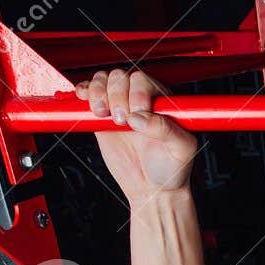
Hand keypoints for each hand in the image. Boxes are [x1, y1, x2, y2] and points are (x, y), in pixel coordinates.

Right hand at [77, 68, 197, 200]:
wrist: (151, 187)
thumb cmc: (171, 167)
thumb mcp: (180, 149)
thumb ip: (166, 130)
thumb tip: (139, 117)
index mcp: (162, 101)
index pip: (144, 81)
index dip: (136, 93)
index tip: (136, 114)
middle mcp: (141, 99)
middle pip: (121, 77)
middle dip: (116, 96)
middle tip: (121, 121)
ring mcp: (120, 105)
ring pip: (104, 80)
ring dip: (98, 92)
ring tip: (103, 114)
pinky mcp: (102, 116)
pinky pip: (89, 93)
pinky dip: (84, 92)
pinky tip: (85, 101)